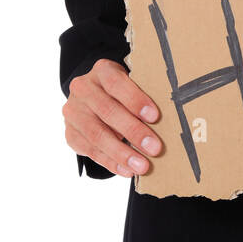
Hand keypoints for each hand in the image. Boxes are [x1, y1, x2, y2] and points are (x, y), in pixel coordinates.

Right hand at [63, 59, 163, 177]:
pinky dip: (110, 162)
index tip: (155, 116)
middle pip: (108, 111)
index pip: (116, 83)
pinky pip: (90, 151)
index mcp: (102, 71)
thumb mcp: (132, 84)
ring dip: (122, 153)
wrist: (92, 98)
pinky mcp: (70, 133)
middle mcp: (83, 89)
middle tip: (155, 148)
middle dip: (133, 131)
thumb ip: (145, 94)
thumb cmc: (122, 92)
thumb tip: (172, 118)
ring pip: (97, 134)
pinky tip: (127, 170)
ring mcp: (73, 111)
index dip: (135, 100)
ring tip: (142, 166)